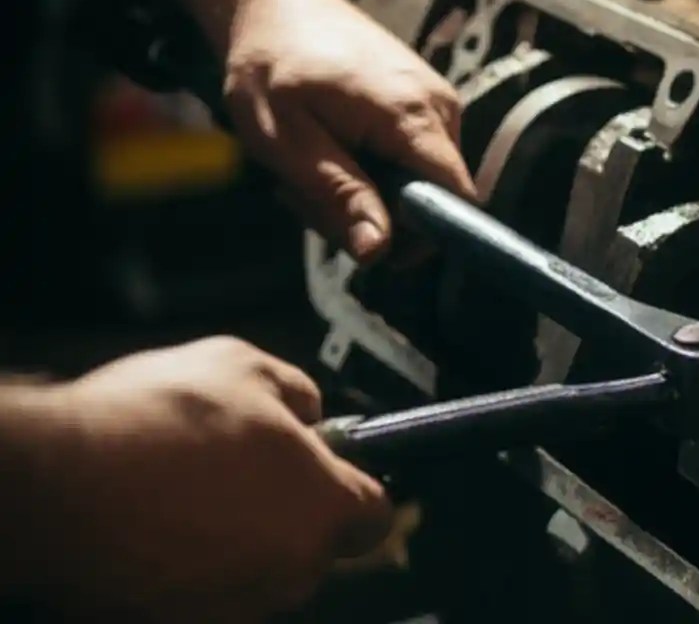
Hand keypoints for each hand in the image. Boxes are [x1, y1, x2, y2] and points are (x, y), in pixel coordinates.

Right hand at [31, 337, 389, 621]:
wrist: (60, 483)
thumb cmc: (158, 422)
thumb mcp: (245, 365)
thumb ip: (297, 392)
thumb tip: (307, 410)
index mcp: (324, 509)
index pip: (373, 513)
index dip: (348, 482)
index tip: (321, 463)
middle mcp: (290, 571)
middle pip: (311, 543)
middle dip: (285, 507)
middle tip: (239, 464)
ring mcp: (235, 604)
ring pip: (255, 567)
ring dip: (233, 535)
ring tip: (183, 487)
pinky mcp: (181, 622)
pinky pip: (201, 589)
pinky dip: (185, 560)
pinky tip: (154, 520)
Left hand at [223, 0, 476, 261]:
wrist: (273, 0)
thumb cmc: (268, 62)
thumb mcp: (285, 138)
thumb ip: (338, 193)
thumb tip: (380, 250)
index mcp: (412, 115)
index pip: (457, 199)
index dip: (422, 236)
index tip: (371, 242)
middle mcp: (439, 108)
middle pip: (433, 200)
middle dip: (373, 216)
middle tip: (308, 194)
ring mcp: (435, 104)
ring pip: (418, 185)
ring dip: (363, 193)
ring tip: (311, 166)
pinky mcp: (423, 105)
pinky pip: (411, 161)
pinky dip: (368, 170)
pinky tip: (329, 150)